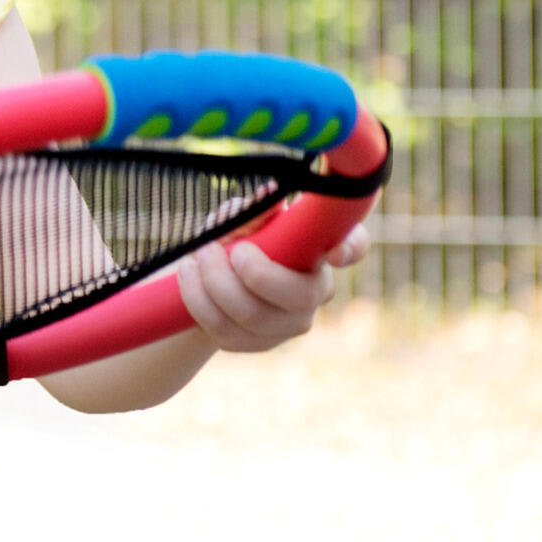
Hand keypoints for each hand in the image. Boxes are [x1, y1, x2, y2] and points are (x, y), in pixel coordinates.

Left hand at [176, 224, 369, 353]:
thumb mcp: (238, 218)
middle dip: (257, 273)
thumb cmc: (231, 237)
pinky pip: (226, 329)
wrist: (203, 276)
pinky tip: (189, 275)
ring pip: (255, 315)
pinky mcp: (258, 343)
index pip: (353, 245)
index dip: (351, 247)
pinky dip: (198, 298)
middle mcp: (313, 290)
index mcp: (317, 249)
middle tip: (223, 250)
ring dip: (215, 282)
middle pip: (301, 296)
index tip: (334, 250)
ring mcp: (288, 322)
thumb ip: (253, 211)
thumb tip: (268, 197)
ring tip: (196, 256)